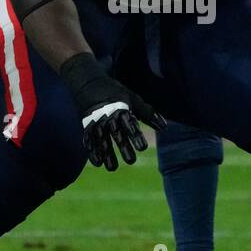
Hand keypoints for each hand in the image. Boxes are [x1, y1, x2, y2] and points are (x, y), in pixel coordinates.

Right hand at [59, 52, 165, 171]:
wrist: (88, 82)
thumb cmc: (115, 92)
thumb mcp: (133, 98)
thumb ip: (147, 113)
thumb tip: (164, 127)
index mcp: (121, 110)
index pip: (130, 125)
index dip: (136, 136)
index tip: (142, 148)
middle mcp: (109, 117)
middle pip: (117, 135)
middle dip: (123, 148)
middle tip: (131, 161)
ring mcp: (97, 122)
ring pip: (102, 140)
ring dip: (107, 154)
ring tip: (112, 168)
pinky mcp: (86, 125)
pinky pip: (89, 139)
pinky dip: (92, 151)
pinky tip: (97, 163)